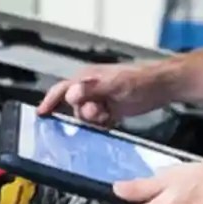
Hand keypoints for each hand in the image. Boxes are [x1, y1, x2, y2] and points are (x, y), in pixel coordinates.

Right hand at [37, 61, 170, 125]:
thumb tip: (71, 94)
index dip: (48, 101)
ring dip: (94, 121)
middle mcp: (91, 89)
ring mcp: (101, 99)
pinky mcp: (110, 109)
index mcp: (87, 79)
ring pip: (85, 116)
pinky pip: (98, 121)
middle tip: (98, 114)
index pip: (61, 90)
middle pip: (74, 108)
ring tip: (108, 116)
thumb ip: (92, 88)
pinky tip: (111, 121)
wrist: (162, 86)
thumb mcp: (115, 84)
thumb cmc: (140, 79)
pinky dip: (102, 124)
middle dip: (83, 115)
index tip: (40, 113)